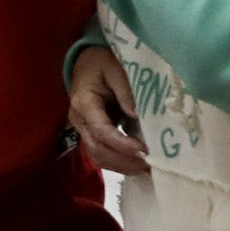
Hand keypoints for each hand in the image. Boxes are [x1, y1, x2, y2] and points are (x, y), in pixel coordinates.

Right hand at [69, 44, 148, 177]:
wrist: (86, 61)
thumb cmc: (101, 62)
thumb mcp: (115, 68)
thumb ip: (125, 91)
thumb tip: (138, 116)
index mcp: (83, 102)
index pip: (101, 131)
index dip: (122, 144)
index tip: (144, 150)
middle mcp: (79, 120)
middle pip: (98, 149)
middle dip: (124, 161)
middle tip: (150, 165)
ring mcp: (82, 129)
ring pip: (97, 156)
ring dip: (121, 166)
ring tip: (146, 168)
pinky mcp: (90, 133)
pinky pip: (101, 154)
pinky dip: (118, 162)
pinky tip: (136, 164)